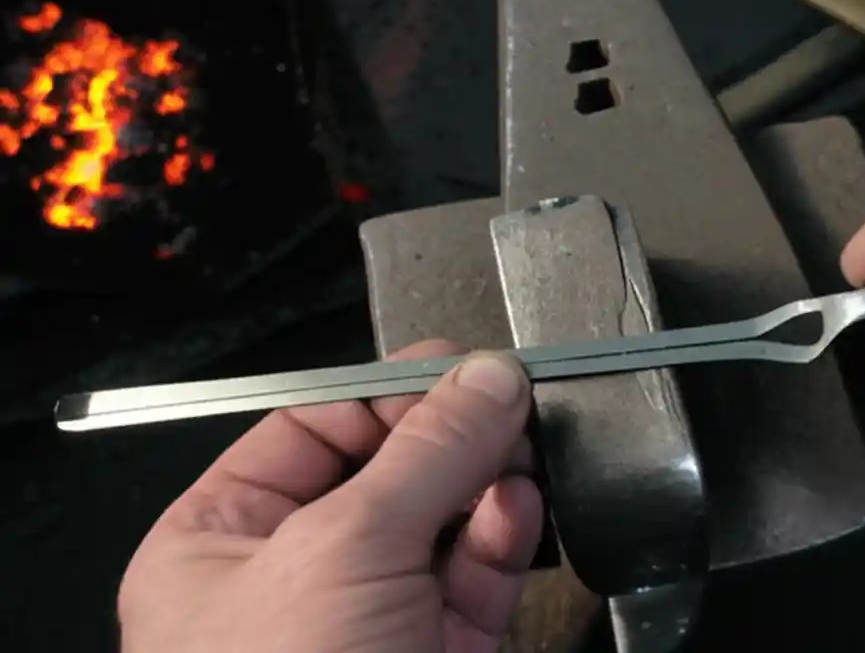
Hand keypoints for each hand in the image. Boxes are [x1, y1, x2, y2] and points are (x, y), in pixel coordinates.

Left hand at [117, 342, 542, 652]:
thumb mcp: (344, 548)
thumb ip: (424, 454)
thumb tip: (485, 380)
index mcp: (222, 540)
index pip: (310, 429)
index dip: (386, 390)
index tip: (459, 365)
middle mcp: (294, 577)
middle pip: (384, 470)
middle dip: (447, 433)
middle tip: (506, 395)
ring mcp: (370, 619)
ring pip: (440, 520)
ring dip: (484, 477)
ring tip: (523, 441)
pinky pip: (476, 576)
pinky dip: (503, 534)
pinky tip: (521, 502)